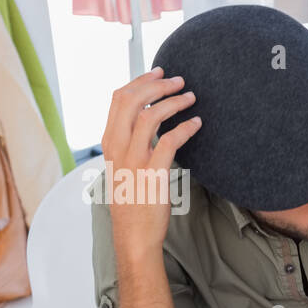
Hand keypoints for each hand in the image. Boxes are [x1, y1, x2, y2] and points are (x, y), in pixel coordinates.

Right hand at [100, 67, 200, 262]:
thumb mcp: (123, 167)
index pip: (118, 99)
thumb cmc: (133, 202)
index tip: (159, 73)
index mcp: (109, 143)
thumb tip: (145, 123)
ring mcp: (134, 160)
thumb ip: (129, 144)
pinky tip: (198, 123)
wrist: (133, 235)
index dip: (139, 81)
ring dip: (174, 101)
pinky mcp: (153, 174)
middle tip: (180, 80)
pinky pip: (170, 141)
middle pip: (131, 100)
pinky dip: (186, 127)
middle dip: (157, 84)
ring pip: (150, 115)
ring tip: (191, 97)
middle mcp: (117, 147)